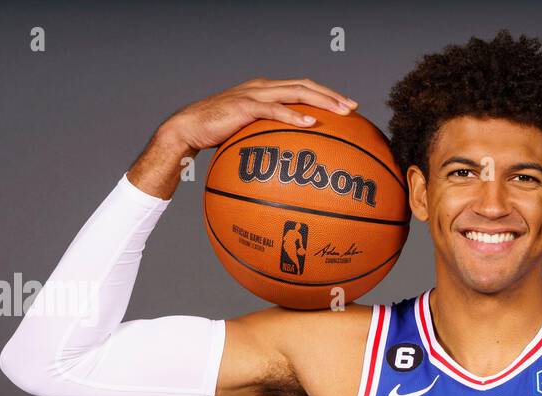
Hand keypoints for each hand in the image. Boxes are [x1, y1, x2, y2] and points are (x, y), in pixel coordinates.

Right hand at [129, 78, 357, 198]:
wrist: (188, 129)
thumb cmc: (217, 137)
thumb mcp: (247, 136)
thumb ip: (267, 139)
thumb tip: (289, 163)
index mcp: (266, 91)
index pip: (302, 88)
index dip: (326, 94)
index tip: (348, 107)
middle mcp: (263, 87)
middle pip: (305, 85)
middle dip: (332, 95)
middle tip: (354, 108)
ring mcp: (254, 94)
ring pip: (295, 92)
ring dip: (321, 101)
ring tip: (342, 112)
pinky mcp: (243, 106)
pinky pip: (274, 109)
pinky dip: (294, 116)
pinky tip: (311, 124)